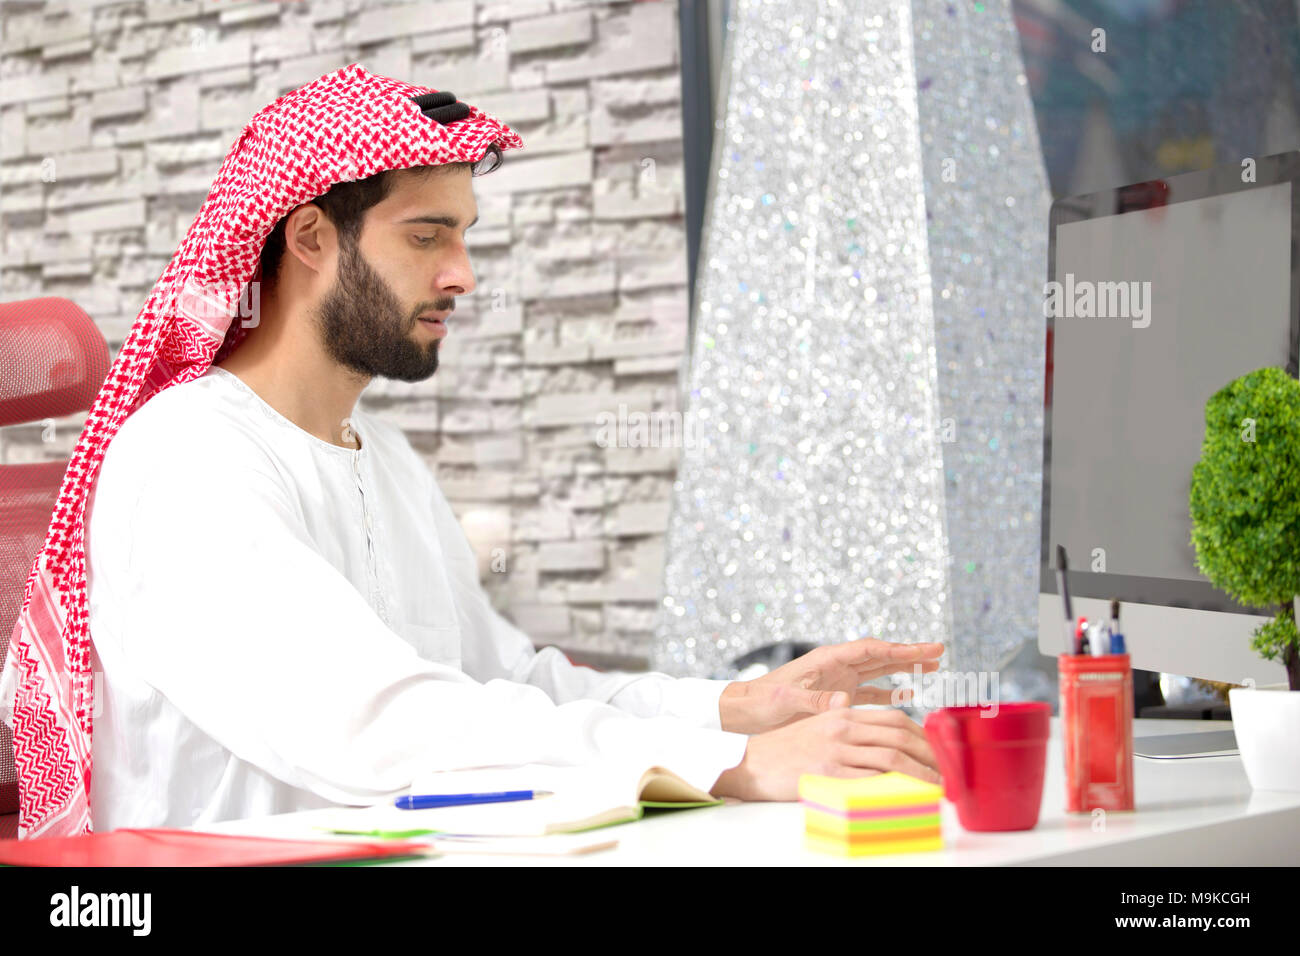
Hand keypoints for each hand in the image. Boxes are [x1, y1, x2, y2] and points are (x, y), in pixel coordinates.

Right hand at [710, 707, 940, 800]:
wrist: (752, 762)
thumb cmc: (786, 749)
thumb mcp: (818, 726)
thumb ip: (845, 724)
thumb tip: (874, 730)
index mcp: (843, 714)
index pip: (894, 719)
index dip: (922, 736)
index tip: (937, 752)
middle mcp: (842, 727)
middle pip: (899, 736)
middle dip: (930, 755)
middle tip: (947, 772)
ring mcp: (836, 750)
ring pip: (892, 757)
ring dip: (921, 773)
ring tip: (938, 787)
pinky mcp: (829, 772)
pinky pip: (871, 778)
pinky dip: (895, 786)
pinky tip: (909, 795)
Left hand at [716, 637, 944, 734]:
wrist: (744, 712)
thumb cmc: (761, 701)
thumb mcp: (784, 700)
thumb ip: (813, 700)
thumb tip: (843, 702)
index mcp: (827, 659)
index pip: (871, 650)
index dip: (900, 650)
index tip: (927, 649)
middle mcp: (836, 666)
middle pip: (881, 657)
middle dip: (910, 654)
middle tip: (940, 651)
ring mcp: (838, 681)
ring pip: (879, 671)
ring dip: (904, 669)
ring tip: (933, 667)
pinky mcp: (836, 698)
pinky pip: (869, 692)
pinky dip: (889, 692)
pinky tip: (907, 694)